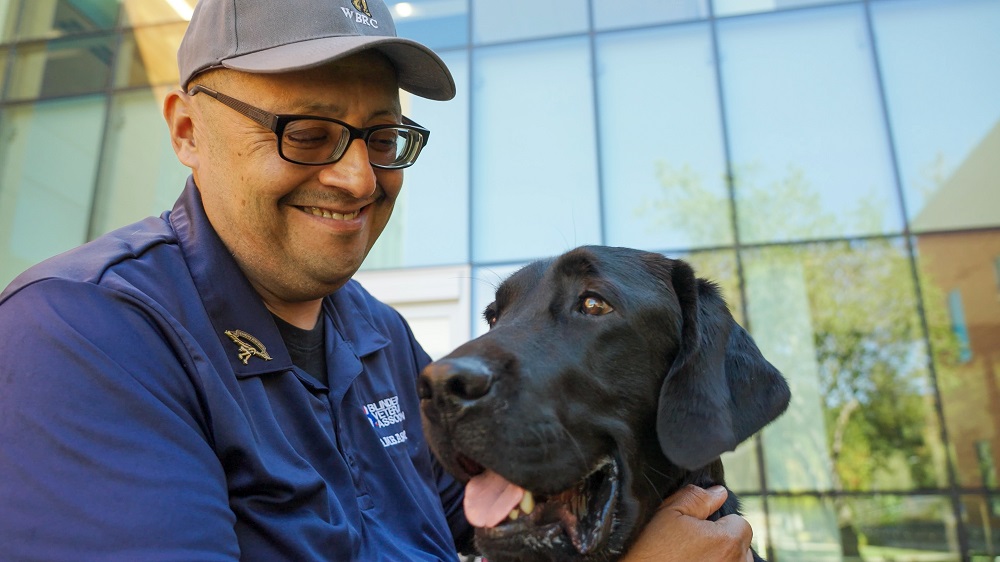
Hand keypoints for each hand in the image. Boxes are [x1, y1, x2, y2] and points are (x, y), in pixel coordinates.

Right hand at [621, 485, 753, 561]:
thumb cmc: (648, 551)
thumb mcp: (667, 514)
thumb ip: (697, 498)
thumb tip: (718, 492)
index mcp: (727, 541)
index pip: (740, 524)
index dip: (719, 522)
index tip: (699, 528)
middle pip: (741, 547)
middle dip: (724, 542)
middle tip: (693, 544)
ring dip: (721, 558)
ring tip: (691, 558)